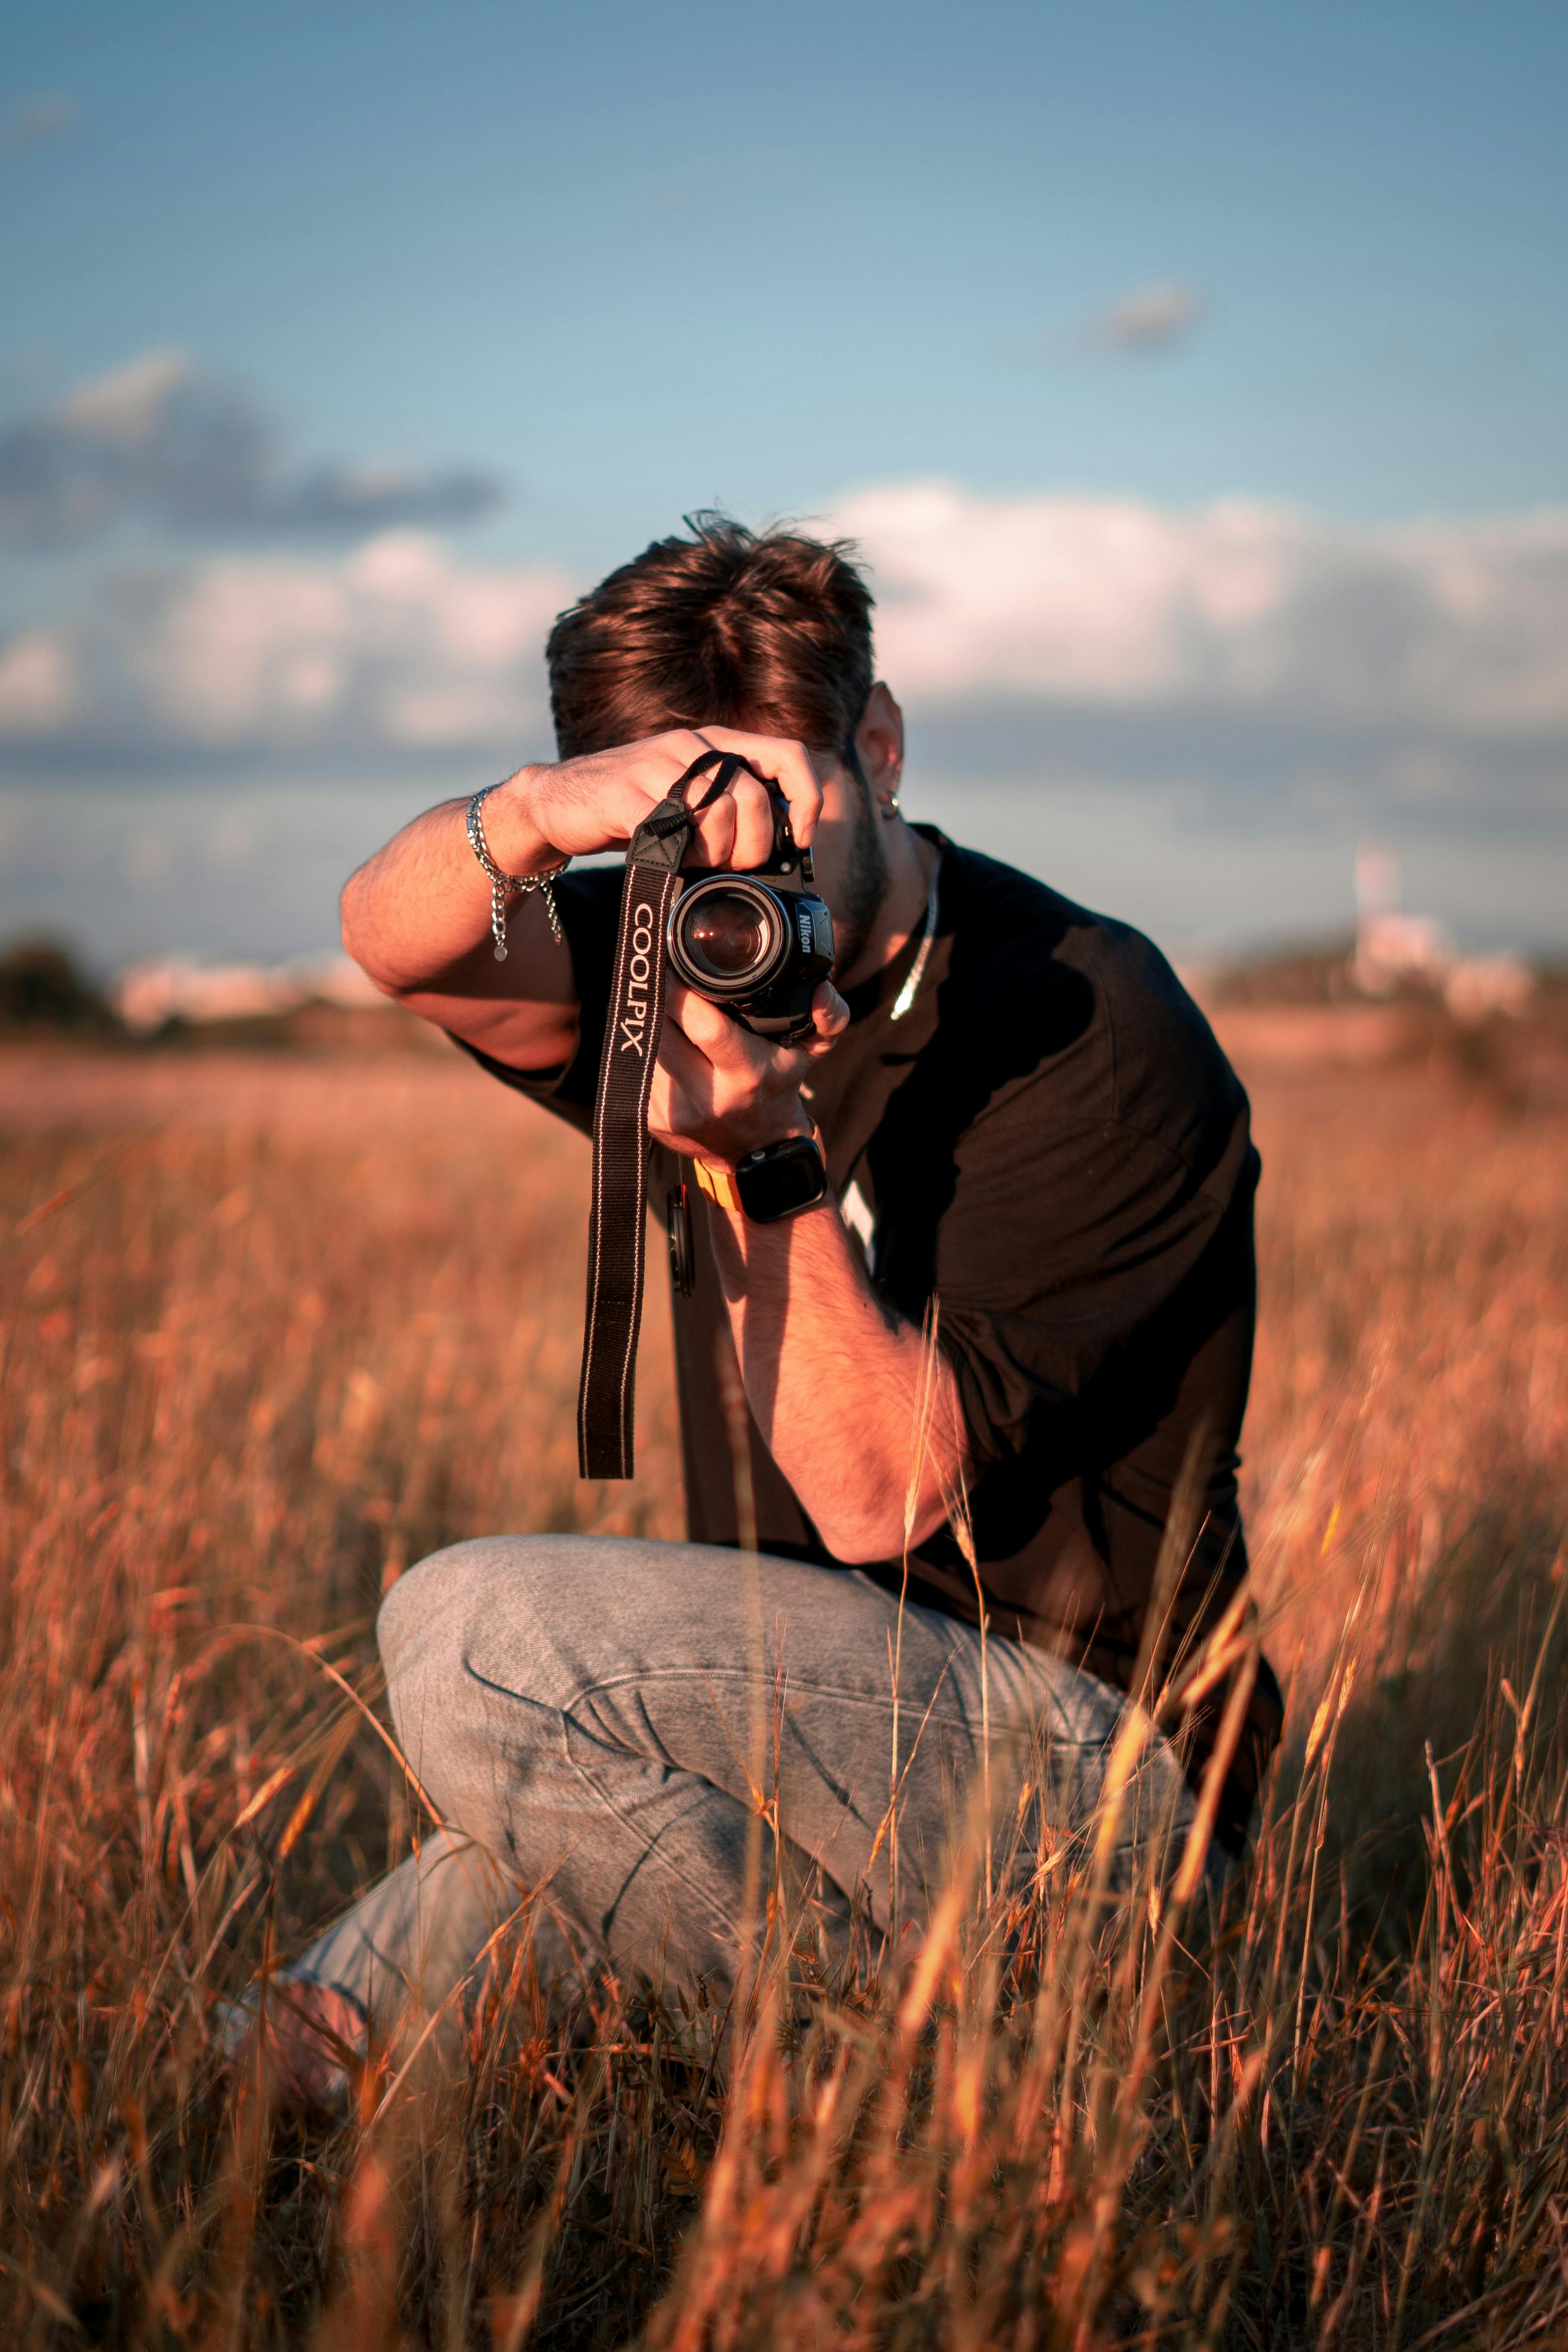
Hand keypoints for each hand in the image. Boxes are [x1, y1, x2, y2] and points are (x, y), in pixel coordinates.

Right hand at [482, 728, 824, 877]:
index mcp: (715, 743)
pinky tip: (667, 858)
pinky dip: (680, 857)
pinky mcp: (624, 795)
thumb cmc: (632, 808)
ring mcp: (656, 767)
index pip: (788, 755)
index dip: (806, 798)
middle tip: (732, 866)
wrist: (556, 803)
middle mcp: (691, 747)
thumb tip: (784, 847)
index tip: (802, 838)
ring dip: (714, 855)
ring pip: (718, 816)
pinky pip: (674, 832)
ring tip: (693, 860)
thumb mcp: (689, 797)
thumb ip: (731, 807)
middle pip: (754, 799)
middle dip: (752, 848)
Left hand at [648, 979, 848, 1166]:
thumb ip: (829, 1018)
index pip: (704, 1026)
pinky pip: (638, 1067)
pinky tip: (668, 1045)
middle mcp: (706, 1098)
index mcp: (746, 1076)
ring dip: (652, 1023)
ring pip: (646, 1047)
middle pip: (663, 1031)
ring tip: (668, 1010)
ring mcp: (673, 1111)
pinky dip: (649, 1049)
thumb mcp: (812, 1052)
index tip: (674, 965)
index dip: (682, 991)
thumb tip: (822, 989)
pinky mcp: (651, 1118)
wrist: (756, 1149)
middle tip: (663, 976)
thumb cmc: (780, 1086)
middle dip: (658, 999)